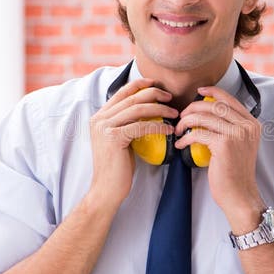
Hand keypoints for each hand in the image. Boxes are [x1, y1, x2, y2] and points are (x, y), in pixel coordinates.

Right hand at [89, 78, 177, 205]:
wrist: (106, 189)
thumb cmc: (117, 167)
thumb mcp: (120, 139)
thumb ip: (126, 123)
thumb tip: (147, 109)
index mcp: (100, 117)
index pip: (122, 92)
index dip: (140, 85)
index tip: (156, 84)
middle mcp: (99, 119)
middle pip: (131, 97)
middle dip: (153, 94)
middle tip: (170, 97)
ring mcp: (105, 127)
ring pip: (137, 109)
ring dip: (159, 109)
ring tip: (174, 113)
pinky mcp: (113, 138)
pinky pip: (141, 126)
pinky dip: (158, 126)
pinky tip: (169, 130)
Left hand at [175, 87, 263, 229]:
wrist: (240, 195)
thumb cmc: (235, 172)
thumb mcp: (240, 144)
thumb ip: (231, 127)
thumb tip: (209, 112)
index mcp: (252, 123)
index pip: (229, 99)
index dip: (212, 92)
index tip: (198, 92)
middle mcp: (247, 126)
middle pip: (214, 106)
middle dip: (193, 108)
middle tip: (181, 117)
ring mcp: (237, 134)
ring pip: (203, 117)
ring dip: (186, 122)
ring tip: (178, 130)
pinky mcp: (224, 145)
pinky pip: (198, 134)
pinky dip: (185, 138)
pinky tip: (181, 144)